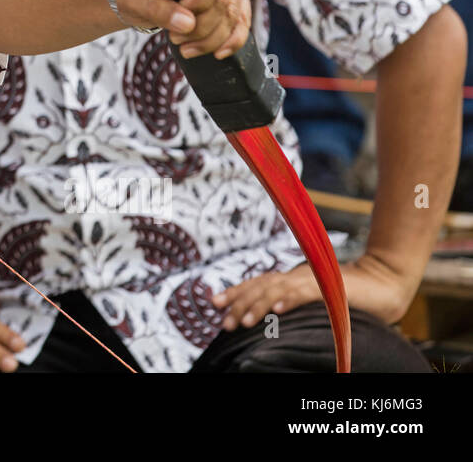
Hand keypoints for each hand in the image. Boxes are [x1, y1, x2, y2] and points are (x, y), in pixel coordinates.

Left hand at [170, 0, 250, 58]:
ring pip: (233, 13)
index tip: (179, 15)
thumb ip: (154, 6)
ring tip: (186, 48)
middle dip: (201, 27)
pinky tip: (217, 52)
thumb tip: (187, 24)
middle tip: (176, 39)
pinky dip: (231, 41)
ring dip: (211, 38)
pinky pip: (242, 21)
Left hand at [211, 253, 415, 330]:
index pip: (258, 283)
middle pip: (261, 286)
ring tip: (244, 321)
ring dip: (259, 305)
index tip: (215, 303)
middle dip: (240, 303)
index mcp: (292, 278)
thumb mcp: (315, 302)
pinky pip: (306, 292)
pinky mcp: (332, 287)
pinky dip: (290, 299)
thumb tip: (269, 315)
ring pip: (278, 289)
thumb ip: (293, 303)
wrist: (383, 284)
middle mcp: (298, 276)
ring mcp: (314, 280)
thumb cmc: (349, 297)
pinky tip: (277, 309)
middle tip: (224, 321)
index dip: (236, 291)